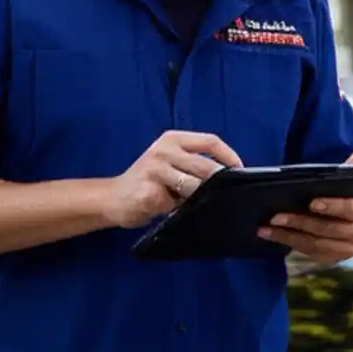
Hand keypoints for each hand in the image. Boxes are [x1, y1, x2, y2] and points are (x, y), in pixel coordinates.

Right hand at [104, 130, 243, 228]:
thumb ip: (193, 164)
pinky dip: (183, 211)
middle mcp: (164, 150)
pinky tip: (176, 212)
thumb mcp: (169, 163)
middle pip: (207, 166)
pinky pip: (177, 205)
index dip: (230, 156)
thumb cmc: (147, 181)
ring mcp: (155, 170)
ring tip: (195, 204)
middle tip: (225, 195)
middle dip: (220, 184)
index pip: (211, 141)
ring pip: (194, 187)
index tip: (240, 171)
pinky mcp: (149, 193)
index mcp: (172, 139)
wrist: (112, 198)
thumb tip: (228, 176)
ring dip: (200, 199)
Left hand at [258, 147, 352, 264]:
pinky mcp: (333, 258)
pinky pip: (309, 253)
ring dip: (289, 235)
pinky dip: (288, 243)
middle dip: (301, 222)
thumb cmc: (340, 194)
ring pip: (316, 243)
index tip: (311, 202)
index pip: (352, 209)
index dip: (333, 206)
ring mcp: (347, 249)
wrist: (340, 216)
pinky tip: (271, 234)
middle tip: (276, 215)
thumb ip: (352, 167)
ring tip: (267, 226)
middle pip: (329, 229)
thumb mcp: (345, 180)